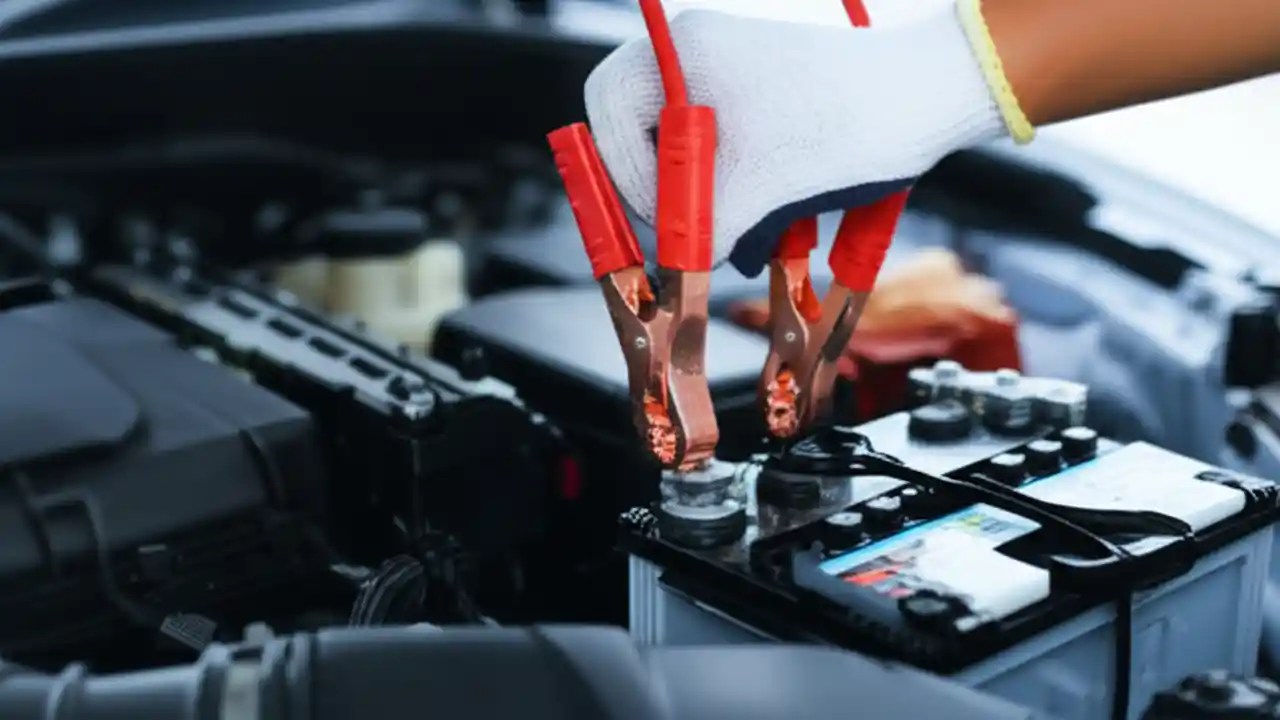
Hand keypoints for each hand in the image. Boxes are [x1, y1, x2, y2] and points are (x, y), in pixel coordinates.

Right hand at [584, 7, 1006, 276]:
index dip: (625, 175)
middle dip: (665, 190)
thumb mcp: (760, 192)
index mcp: (686, 52)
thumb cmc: (854, 122)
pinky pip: (722, 147)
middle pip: (639, 131)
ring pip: (684, 146)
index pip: (607, 110)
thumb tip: (675, 264)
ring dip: (707, 195)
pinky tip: (769, 211)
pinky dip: (736, 185)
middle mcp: (702, 52)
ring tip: (750, 225)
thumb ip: (699, 230)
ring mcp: (732, 71)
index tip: (662, 218)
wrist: (931, 97)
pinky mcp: (761, 96)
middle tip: (693, 230)